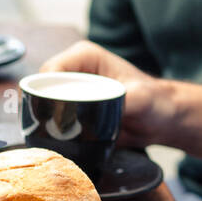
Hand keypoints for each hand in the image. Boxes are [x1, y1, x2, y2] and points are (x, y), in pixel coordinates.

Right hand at [39, 40, 176, 148]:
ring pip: (43, 104)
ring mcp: (71, 90)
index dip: (43, 90)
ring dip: (44, 121)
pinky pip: (52, 118)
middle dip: (40, 108)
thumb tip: (103, 105)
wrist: (161, 121)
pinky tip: (56, 143)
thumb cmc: (156, 101)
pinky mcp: (72, 109)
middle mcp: (74, 70)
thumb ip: (124, 100)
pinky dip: (51, 130)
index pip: (50, 70)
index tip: (48, 113)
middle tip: (47, 131)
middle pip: (40, 88)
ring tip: (50, 139)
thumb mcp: (142, 99)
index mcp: (85, 56)